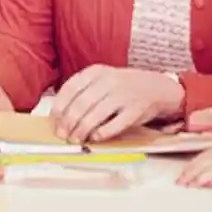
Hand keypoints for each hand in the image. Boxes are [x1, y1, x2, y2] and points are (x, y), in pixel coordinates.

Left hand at [50, 66, 184, 143]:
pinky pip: (114, 125)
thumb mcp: (102, 79)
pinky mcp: (135, 110)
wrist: (156, 87)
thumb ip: (83, 91)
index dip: (59, 108)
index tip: (54, 121)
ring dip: (82, 130)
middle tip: (63, 135)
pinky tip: (95, 138)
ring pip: (95, 116)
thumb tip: (60, 115)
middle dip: (68, 123)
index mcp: (96, 72)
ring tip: (76, 139)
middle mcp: (109, 81)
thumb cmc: (122, 86)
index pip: (70, 89)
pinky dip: (101, 134)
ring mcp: (123, 95)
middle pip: (80, 104)